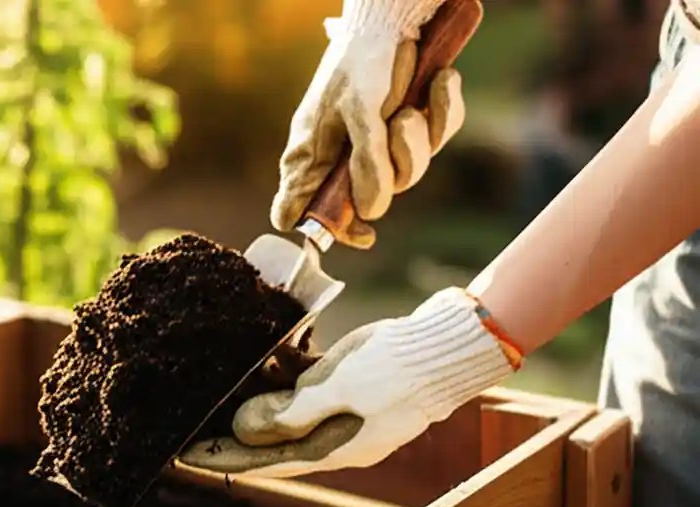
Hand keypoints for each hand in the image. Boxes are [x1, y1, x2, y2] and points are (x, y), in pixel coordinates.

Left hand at [179, 288, 517, 476]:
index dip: (222, 458)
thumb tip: (245, 431)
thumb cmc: (399, 369)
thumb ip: (292, 413)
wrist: (452, 343)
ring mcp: (346, 410)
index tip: (183, 457)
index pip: (265, 462)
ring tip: (216, 390)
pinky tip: (265, 358)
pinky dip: (285, 375)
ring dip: (255, 401)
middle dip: (229, 435)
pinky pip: (308, 387)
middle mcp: (336, 436)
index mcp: (333, 449)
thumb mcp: (339, 391)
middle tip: (187, 428)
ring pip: (287, 411)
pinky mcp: (352, 384)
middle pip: (270, 440)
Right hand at [270, 0, 465, 245]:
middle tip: (396, 126)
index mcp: (313, 156)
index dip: (337, 228)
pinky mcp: (413, 124)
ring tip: (411, 104)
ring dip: (419, 136)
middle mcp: (344, 155)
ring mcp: (380, 142)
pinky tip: (440, 81)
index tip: (365, 236)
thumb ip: (365, 163)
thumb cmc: (360, 63)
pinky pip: (438, 135)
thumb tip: (371, 210)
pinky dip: (443, 109)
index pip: (312, 211)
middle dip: (396, 165)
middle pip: (375, 196)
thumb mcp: (359, 112)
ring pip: (411, 168)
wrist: (392, 18)